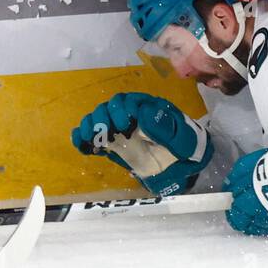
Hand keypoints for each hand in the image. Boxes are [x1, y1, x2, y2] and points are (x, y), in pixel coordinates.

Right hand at [72, 93, 212, 196]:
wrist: (183, 166)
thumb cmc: (185, 148)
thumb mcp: (183, 138)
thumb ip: (165, 127)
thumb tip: (143, 113)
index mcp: (149, 108)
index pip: (128, 101)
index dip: (123, 110)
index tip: (126, 125)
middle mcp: (131, 114)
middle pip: (108, 107)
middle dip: (105, 118)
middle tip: (111, 134)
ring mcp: (119, 128)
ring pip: (96, 118)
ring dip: (91, 127)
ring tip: (95, 141)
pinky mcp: (111, 143)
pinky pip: (90, 136)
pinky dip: (82, 139)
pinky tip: (86, 149)